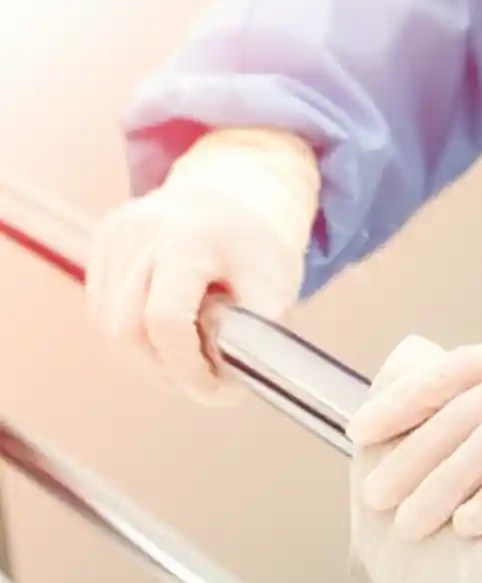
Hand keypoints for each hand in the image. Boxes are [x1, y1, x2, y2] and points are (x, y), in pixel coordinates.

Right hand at [86, 129, 318, 403]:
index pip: (165, 320)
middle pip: (126, 330)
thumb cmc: (258, 245)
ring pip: (109, 326)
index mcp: (189, 240)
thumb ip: (254, 332)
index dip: (187, 368)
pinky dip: (133, 336)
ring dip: (148, 359)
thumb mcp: (277, 286)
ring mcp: (115, 236)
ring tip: (192, 360)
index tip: (220, 391)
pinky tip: (169, 334)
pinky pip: (103, 309)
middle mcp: (142, 233)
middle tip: (205, 385)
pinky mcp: (102, 243)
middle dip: (166, 372)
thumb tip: (229, 377)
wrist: (236, 191)